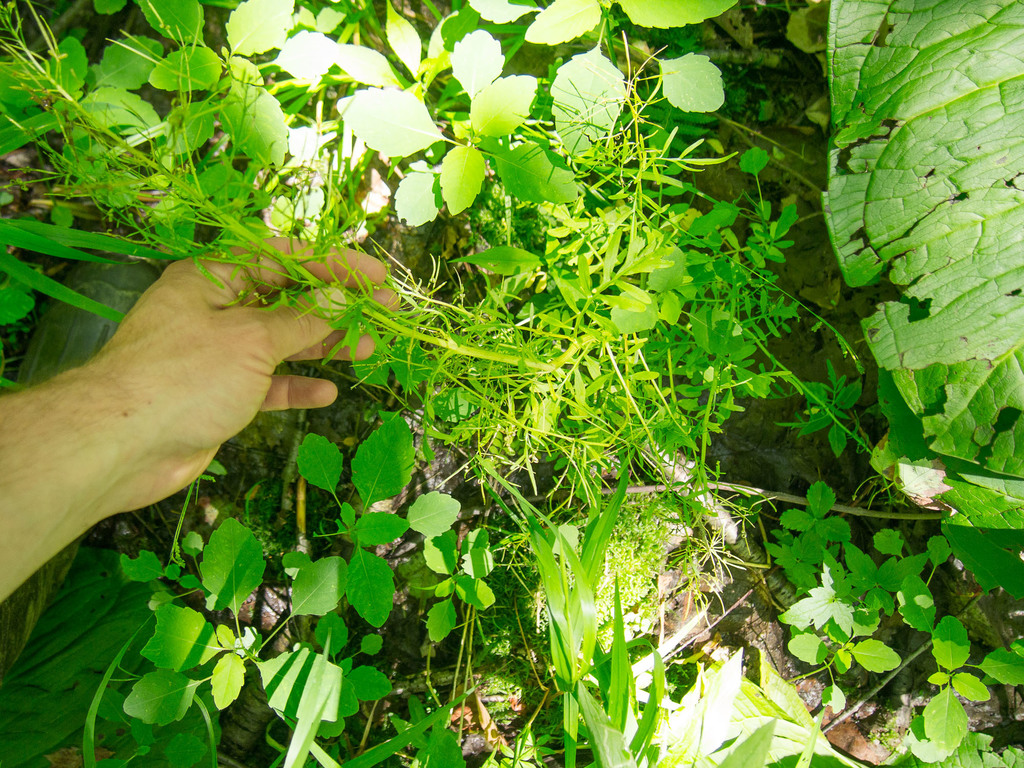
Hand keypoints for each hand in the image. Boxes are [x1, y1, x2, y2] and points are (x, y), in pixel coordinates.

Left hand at [85, 238, 396, 511]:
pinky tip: (327, 391)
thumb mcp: (252, 339)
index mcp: (214, 278)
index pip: (284, 258)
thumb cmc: (185, 376)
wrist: (122, 445)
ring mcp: (217, 355)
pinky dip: (296, 385)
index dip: (334, 265)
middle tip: (383, 314)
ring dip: (324, 345)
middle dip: (335, 306)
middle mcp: (215, 310)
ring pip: (281, 342)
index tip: (377, 277)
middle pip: (286, 299)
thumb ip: (301, 319)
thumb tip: (338, 299)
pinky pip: (266, 384)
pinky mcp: (219, 395)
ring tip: (367, 349)